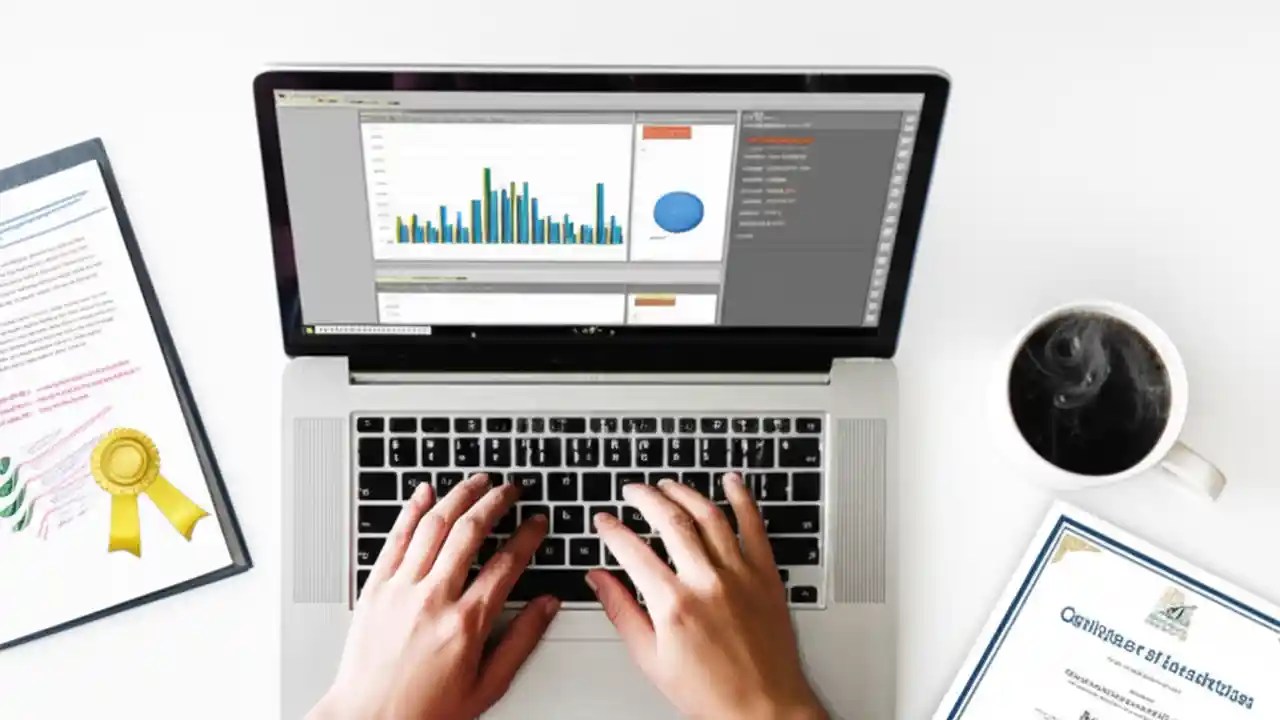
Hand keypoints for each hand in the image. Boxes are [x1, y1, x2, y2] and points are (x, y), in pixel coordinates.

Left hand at [309, 474, 558, 719]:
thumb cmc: (425, 711)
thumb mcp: (487, 686)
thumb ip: (522, 641)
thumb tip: (547, 606)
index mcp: (466, 624)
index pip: (507, 564)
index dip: (527, 536)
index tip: (536, 523)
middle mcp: (433, 600)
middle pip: (471, 532)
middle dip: (496, 502)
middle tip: (511, 490)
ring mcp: (401, 590)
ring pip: (434, 525)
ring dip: (459, 496)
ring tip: (477, 482)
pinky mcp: (375, 589)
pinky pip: (396, 538)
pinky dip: (412, 510)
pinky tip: (426, 492)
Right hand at [587, 473, 827, 719]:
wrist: (763, 709)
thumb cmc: (711, 693)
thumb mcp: (651, 659)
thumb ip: (622, 612)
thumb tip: (600, 580)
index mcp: (674, 605)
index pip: (632, 550)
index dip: (613, 529)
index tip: (605, 521)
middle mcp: (707, 582)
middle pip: (670, 520)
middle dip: (645, 498)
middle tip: (633, 491)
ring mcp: (740, 574)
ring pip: (709, 514)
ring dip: (685, 492)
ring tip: (668, 485)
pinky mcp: (766, 575)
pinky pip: (755, 526)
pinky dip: (743, 499)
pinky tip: (732, 483)